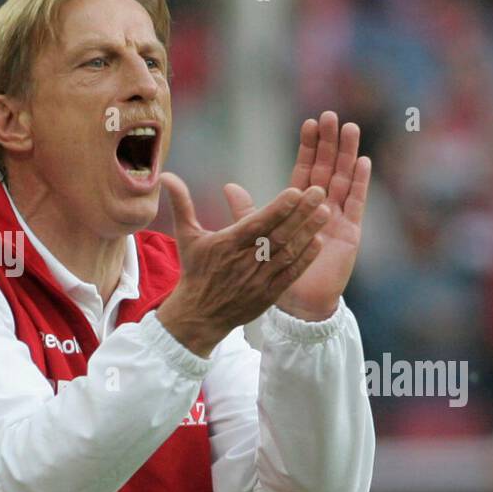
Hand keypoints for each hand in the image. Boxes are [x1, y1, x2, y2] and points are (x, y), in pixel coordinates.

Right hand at [155, 172, 331, 356]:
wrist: (199, 315)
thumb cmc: (195, 272)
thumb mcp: (187, 237)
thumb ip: (182, 204)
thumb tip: (167, 176)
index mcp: (227, 244)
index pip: (256, 223)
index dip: (277, 209)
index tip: (295, 192)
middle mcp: (245, 261)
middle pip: (278, 235)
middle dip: (301, 213)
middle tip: (320, 193)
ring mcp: (259, 279)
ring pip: (288, 253)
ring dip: (308, 232)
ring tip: (325, 212)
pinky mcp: (268, 294)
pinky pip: (290, 274)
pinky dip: (305, 259)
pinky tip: (318, 242)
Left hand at [222, 111, 370, 320]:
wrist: (296, 304)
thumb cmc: (274, 272)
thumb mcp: (255, 237)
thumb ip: (246, 211)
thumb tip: (228, 185)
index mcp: (298, 207)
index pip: (305, 169)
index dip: (308, 147)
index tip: (309, 123)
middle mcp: (321, 209)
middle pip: (327, 168)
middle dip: (329, 142)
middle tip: (331, 116)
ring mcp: (337, 219)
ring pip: (343, 180)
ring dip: (347, 154)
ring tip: (351, 128)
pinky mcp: (350, 233)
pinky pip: (356, 204)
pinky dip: (360, 183)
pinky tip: (363, 162)